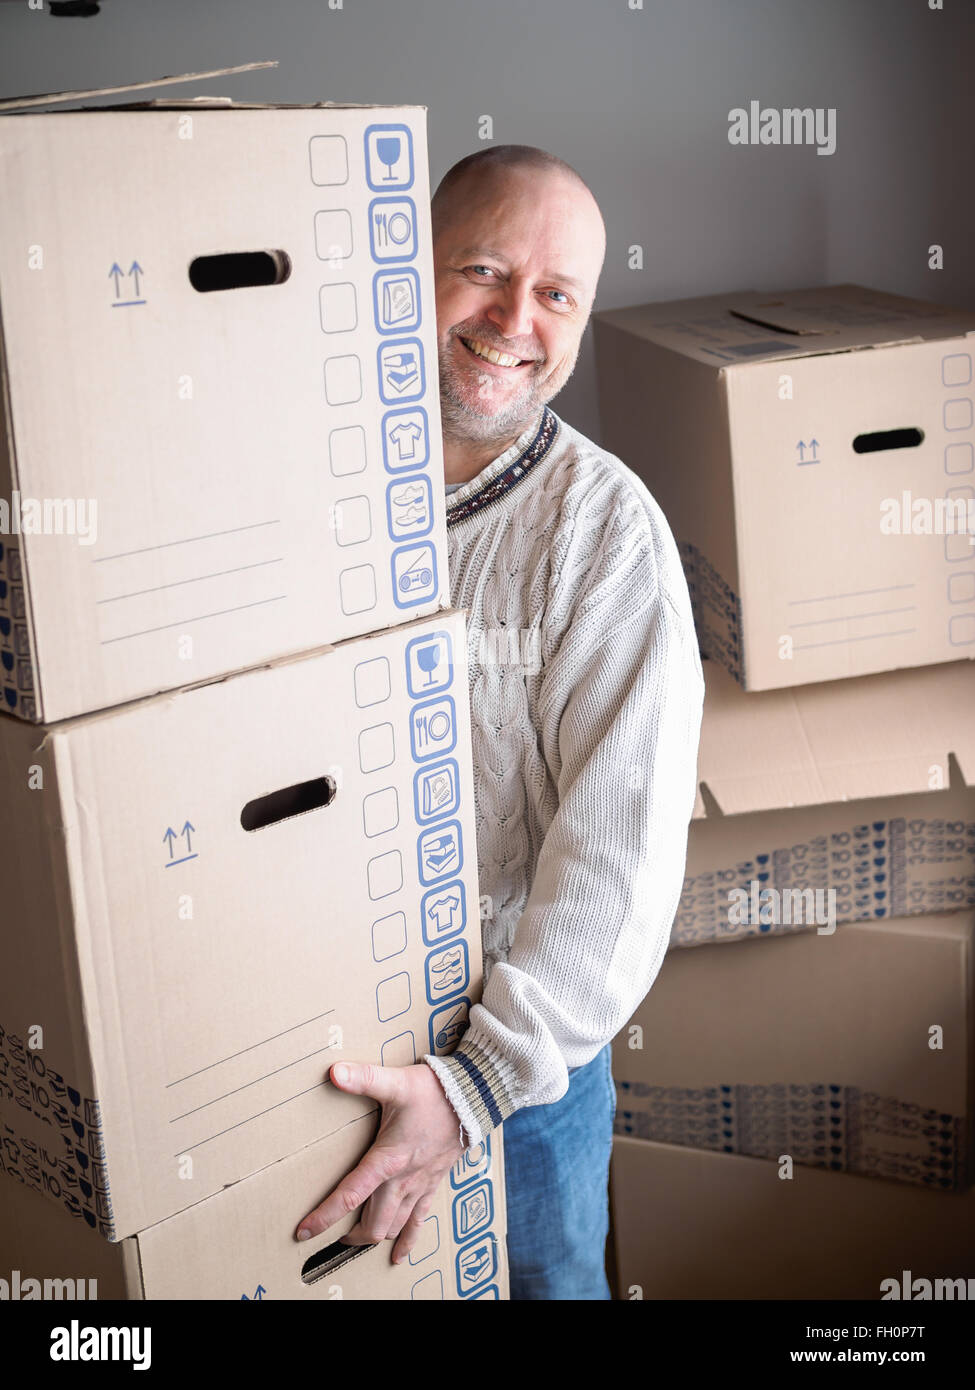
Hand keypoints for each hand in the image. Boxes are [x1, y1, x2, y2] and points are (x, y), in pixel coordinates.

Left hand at [295, 1060, 465, 1263]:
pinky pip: (419, 1221)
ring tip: (357, 1240)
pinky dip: (407, 1241)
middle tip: (330, 1236)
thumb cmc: (434, 1091)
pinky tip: (398, 1255)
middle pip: (372, 1223)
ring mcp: (419, 1185)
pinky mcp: (432, 1184)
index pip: (350, 1195)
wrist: (473, 1098)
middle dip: (350, 1235)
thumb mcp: (395, 1082)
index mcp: (387, 1159)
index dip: (324, 1215)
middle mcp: (402, 1179)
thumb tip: (334, 1072)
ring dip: (375, 1237)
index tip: (303, 1231)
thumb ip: (363, 1078)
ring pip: (393, 1226)